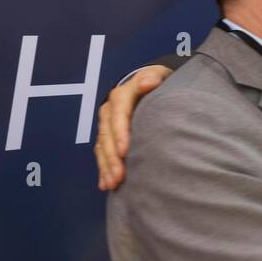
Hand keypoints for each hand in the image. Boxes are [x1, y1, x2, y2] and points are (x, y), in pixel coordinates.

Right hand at [95, 65, 172, 189]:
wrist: (151, 84)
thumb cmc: (159, 82)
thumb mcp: (159, 75)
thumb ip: (153, 78)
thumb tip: (149, 81)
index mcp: (122, 95)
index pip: (119, 114)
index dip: (120, 132)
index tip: (124, 150)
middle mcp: (110, 111)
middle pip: (107, 135)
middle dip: (112, 157)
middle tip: (119, 176)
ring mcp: (107, 125)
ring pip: (102, 147)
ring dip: (106, 166)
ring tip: (112, 184)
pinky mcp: (108, 136)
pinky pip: (102, 153)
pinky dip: (103, 169)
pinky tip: (105, 184)